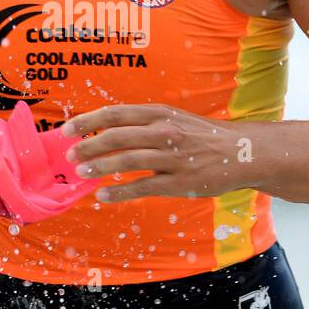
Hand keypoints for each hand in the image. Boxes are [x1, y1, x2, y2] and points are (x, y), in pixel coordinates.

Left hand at [60, 103, 254, 203]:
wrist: (242, 152)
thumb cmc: (201, 135)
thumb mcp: (173, 117)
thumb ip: (143, 122)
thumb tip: (105, 130)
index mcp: (160, 113)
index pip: (115, 114)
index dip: (88, 121)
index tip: (67, 131)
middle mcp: (164, 132)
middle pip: (117, 137)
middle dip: (88, 146)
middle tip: (69, 157)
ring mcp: (172, 158)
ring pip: (127, 161)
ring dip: (100, 167)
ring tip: (81, 173)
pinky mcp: (179, 182)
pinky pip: (143, 187)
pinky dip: (120, 192)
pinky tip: (103, 196)